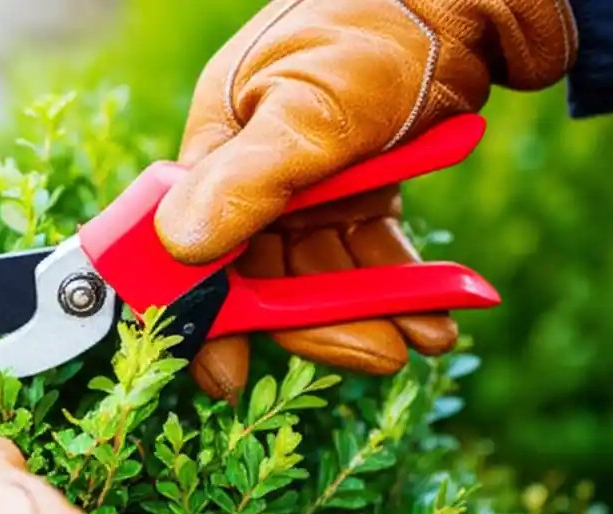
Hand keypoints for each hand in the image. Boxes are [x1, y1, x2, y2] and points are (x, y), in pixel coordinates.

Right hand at [153, 0, 576, 400]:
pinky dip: (396, 286)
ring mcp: (305, 189)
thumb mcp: (307, 108)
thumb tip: (177, 247)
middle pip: (264, 278)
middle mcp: (251, 180)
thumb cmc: (369, 34)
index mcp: (215, 157)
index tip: (227, 380)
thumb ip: (248, 181)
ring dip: (368, 313)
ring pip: (319, 274)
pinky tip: (436, 314)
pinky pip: (364, 253)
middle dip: (317, 325)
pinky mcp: (357, 191)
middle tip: (378, 358)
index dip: (206, 319)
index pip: (195, 256)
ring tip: (423, 340)